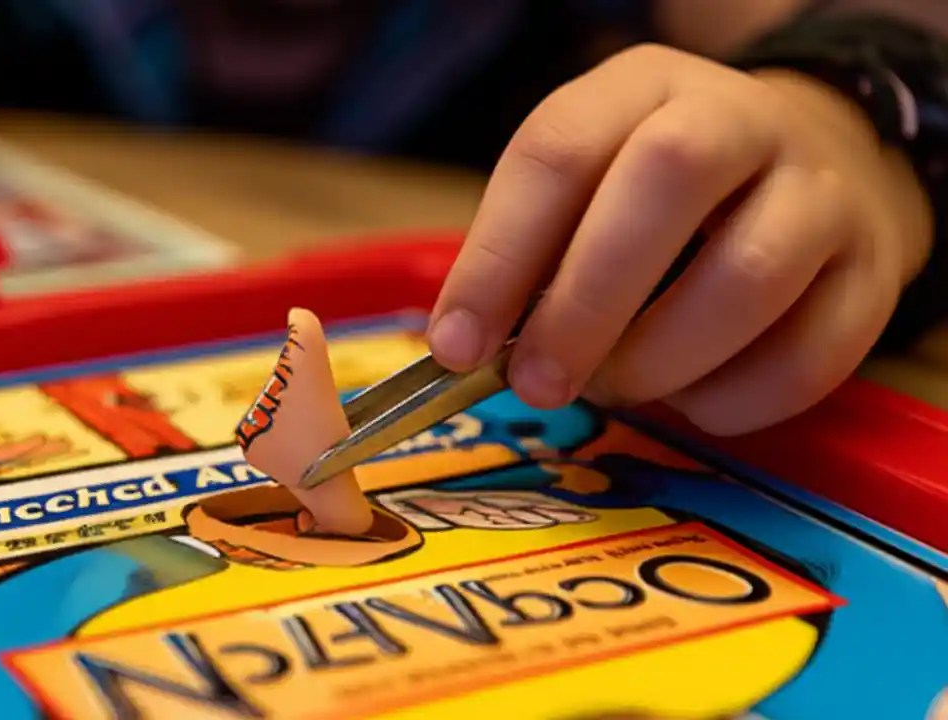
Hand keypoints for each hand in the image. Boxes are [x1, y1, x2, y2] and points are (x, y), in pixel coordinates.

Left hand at [428, 44, 932, 435]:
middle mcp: (739, 120)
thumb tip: (467, 349)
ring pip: (748, 274)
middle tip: (538, 383)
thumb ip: (532, 257)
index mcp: (641, 88)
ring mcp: (819, 192)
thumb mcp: (588, 189)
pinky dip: (733, 400)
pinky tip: (691, 400)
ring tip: (618, 387)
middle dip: (585, 301)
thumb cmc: (661, 198)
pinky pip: (810, 354)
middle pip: (665, 181)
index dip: (496, 258)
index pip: (558, 151)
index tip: (457, 346)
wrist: (815, 169)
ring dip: (661, 359)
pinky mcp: (872, 272)